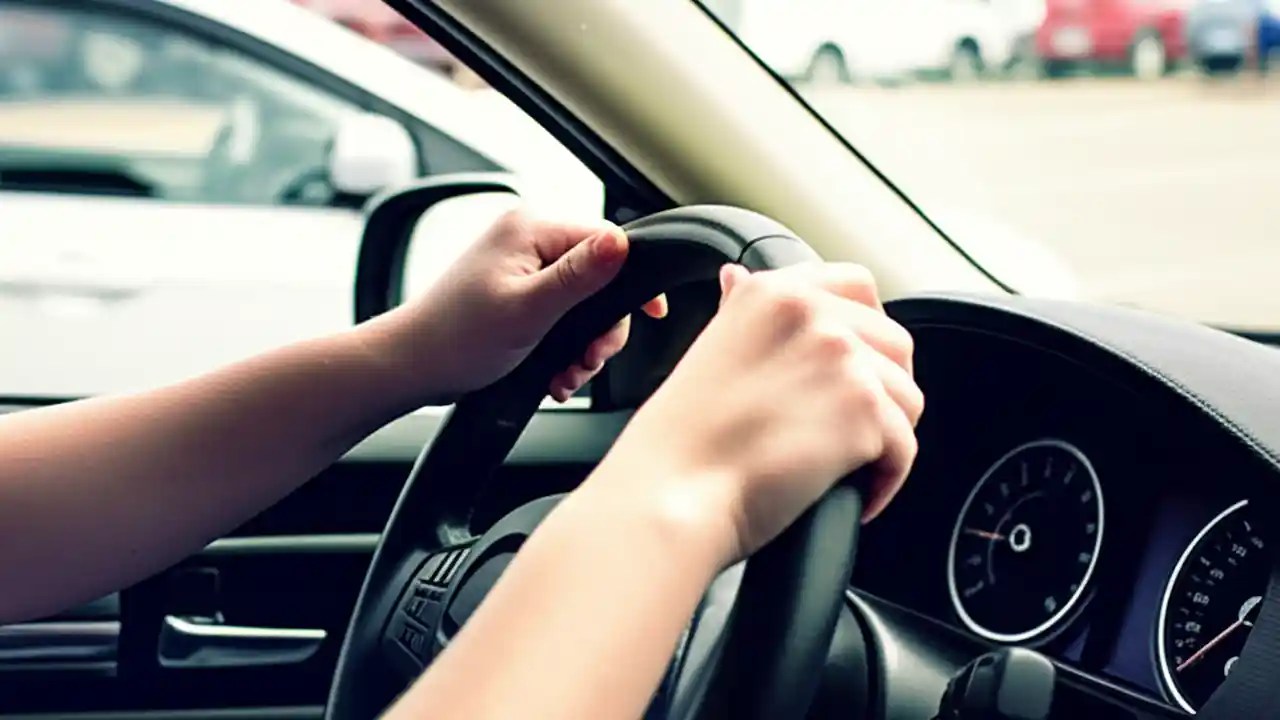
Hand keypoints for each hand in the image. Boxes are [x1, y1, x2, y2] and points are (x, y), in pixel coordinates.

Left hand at [360, 208, 665, 404]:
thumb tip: (622, 242)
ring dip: (582, 345)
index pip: (606, 241)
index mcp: (529, 228)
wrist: (410, 367)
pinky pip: (561, 314)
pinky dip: (564, 347)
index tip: (651, 315)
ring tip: (566, 375)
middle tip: (588, 361)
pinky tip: (555, 373)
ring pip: (582, 302)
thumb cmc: (456, 339)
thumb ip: (578, 277)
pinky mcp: (516, 292)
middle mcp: (526, 239)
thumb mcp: (527, 310)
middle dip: (600, 328)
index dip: (631, 282)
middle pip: (598, 277)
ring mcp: (520, 265)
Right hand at [593, 262, 922, 566]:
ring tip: (843, 466)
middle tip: (845, 430)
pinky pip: (905, 450)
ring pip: (907, 398)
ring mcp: (843, 360)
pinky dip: (884, 481)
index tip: (851, 368)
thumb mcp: (707, 349)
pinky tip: (849, 496)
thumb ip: (740, 312)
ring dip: (885, 438)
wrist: (671, 496)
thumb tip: (738, 276)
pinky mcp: (863, 413)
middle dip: (882, 391)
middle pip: (896, 344)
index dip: (865, 329)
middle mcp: (814, 315)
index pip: (857, 285)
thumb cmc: (680, 441)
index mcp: (773, 293)